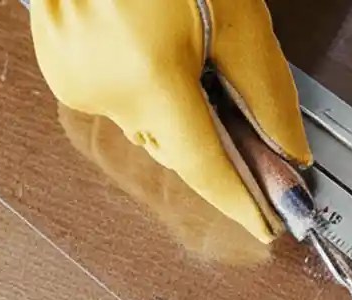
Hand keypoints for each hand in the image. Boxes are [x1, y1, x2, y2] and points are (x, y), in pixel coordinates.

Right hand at [29, 0, 311, 241]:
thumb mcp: (235, 13)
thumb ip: (266, 89)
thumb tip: (292, 149)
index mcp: (148, 76)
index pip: (204, 167)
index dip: (240, 201)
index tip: (269, 225)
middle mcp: (103, 89)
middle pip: (176, 148)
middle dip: (215, 142)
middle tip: (251, 130)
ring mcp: (74, 80)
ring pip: (148, 125)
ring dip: (181, 113)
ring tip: (198, 66)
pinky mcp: (59, 66)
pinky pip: (119, 99)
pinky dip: (148, 89)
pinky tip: (159, 48)